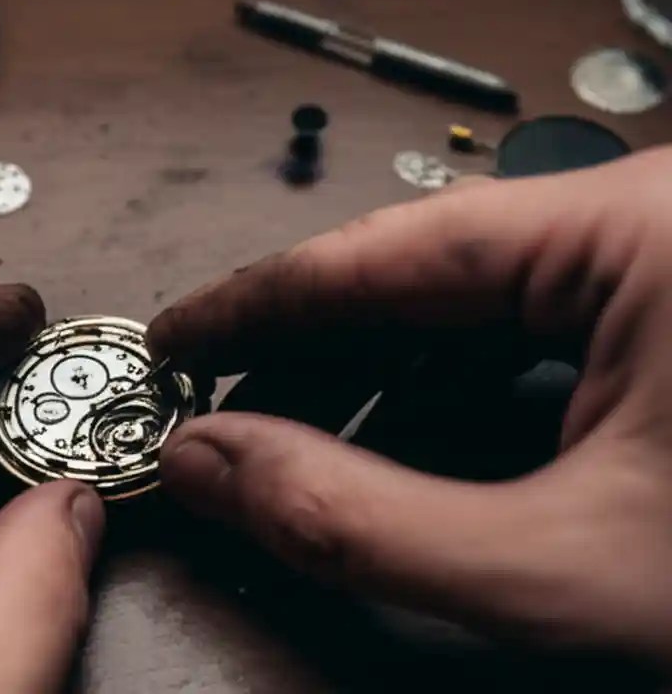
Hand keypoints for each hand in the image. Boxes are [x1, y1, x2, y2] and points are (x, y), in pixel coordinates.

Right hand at [149, 147, 671, 669]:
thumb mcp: (562, 573)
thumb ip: (355, 522)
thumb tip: (210, 465)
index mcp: (644, 233)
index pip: (388, 249)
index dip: (258, 302)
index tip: (172, 339)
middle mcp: (659, 223)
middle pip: (427, 274)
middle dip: (314, 355)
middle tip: (218, 416)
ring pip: (480, 308)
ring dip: (380, 384)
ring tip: (291, 448)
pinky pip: (539, 338)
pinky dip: (458, 400)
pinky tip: (400, 452)